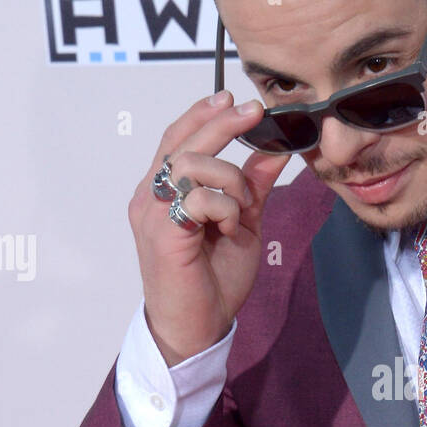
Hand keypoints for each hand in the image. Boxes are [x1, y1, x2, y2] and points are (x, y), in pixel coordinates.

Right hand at [128, 92, 289, 365]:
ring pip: (192, 164)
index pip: (178, 139)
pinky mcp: (163, 233)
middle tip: (254, 110)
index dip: (203, 115)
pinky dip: (225, 208)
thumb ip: (254, 186)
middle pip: (182, 141)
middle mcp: (151, 196)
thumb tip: (275, 148)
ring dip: (230, 179)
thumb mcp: (243, 223)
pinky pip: (198, 198)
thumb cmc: (212, 280)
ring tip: (243, 207)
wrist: (197, 327)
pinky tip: (231, 228)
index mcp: (165, 191)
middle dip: (222, 122)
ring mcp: (152, 213)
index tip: (234, 99)